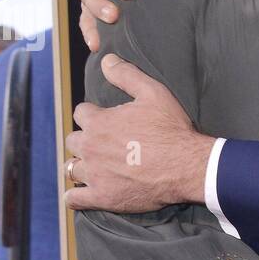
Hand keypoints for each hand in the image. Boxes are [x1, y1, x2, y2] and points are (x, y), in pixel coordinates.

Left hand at [64, 54, 212, 210]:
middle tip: (102, 145)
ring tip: (95, 168)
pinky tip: (82, 193)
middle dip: (85, 141)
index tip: (105, 121)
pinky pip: (74, 199)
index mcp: (98, 122)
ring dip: (81, 166)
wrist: (187, 165)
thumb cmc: (172, 128)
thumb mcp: (153, 93)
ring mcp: (94, 174)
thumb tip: (106, 61)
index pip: (81, 113)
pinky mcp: (102, 197)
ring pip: (72, 169)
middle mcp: (90, 147)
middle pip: (73, 141)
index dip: (92, 115)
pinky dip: (74, 196)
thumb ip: (126, 75)